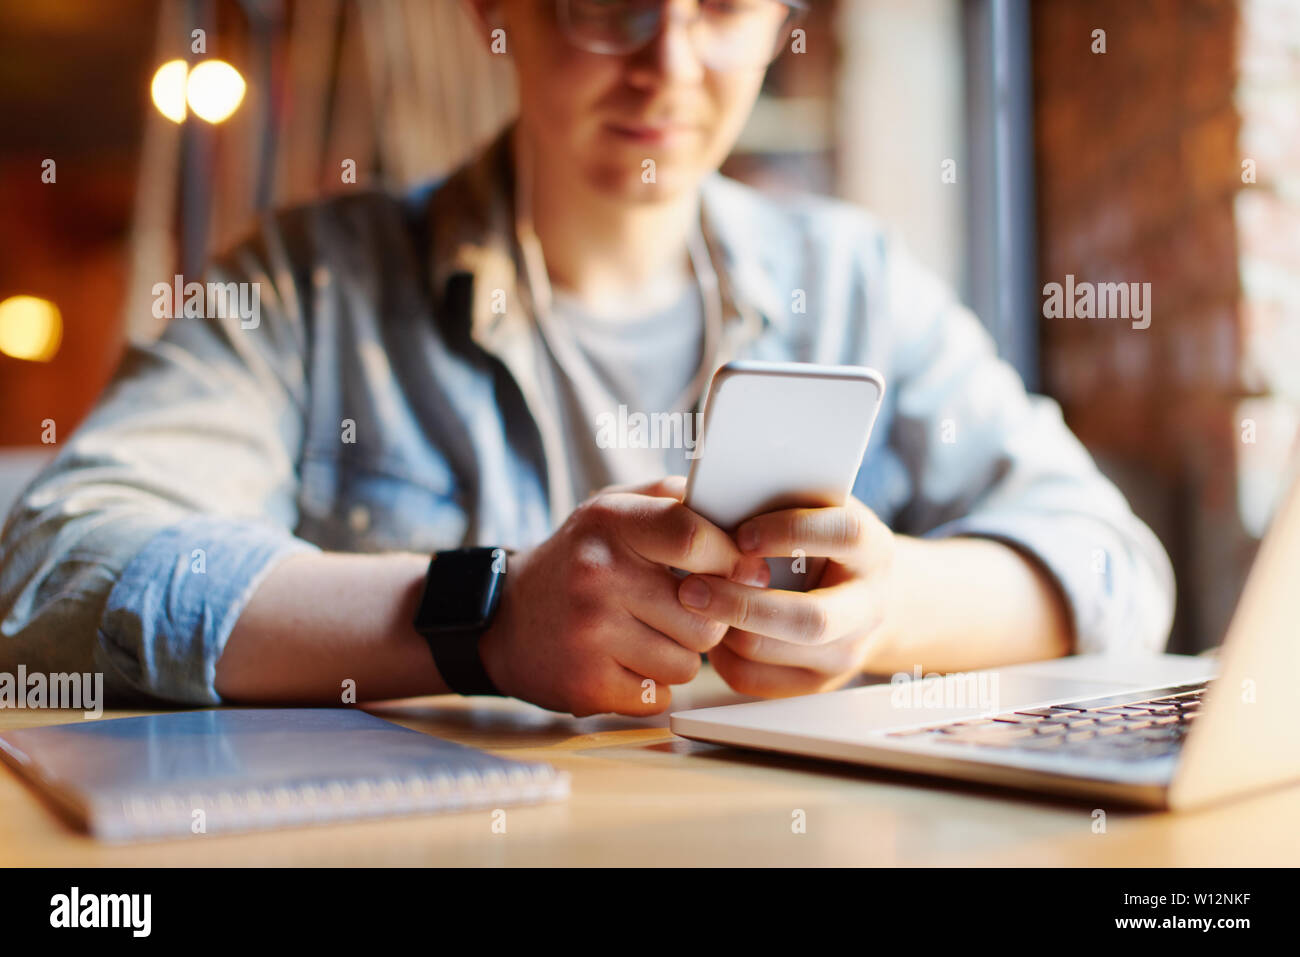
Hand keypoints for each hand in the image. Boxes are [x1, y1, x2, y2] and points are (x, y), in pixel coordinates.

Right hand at [478, 477, 767, 716]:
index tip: (743, 572)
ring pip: (688, 663)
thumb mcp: (613, 508)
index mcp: (611, 524)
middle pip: (705, 616)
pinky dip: (653, 686)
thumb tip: (741, 519)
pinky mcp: (586, 686)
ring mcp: (590, 635)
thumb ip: (672, 500)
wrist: (502, 618)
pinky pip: (660, 696)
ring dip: (680, 655)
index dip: (732, 560)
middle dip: (709, 619)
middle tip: (683, 611)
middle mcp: (598, 576)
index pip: (694, 538)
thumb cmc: (577, 559)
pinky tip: (626, 663)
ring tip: (647, 635)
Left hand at [677, 497, 898, 697]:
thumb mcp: (816, 510)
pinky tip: (712, 626)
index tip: (741, 534)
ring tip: (692, 600)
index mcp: (873, 549)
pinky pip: (752, 679)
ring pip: (769, 653)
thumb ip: (778, 502)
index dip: (791, 532)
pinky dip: (720, 654)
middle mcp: (867, 608)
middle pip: (810, 620)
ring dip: (721, 627)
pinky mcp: (814, 685)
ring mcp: (845, 654)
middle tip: (691, 588)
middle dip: (742, 605)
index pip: (845, 536)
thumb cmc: (823, 542)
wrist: (870, 599)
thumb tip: (711, 501)